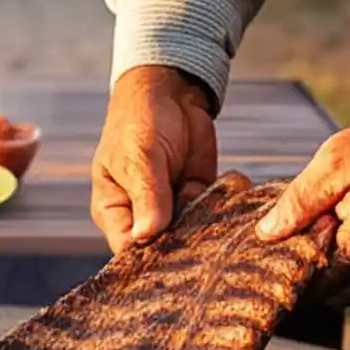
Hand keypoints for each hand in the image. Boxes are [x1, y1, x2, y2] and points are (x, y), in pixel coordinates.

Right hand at [91, 66, 219, 253]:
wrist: (171, 90)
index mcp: (115, 211)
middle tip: (206, 229)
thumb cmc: (139, 120)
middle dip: (186, 243)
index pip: (128, 250)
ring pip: (194, 232)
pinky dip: (228, 200)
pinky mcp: (200, 196)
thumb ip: (147, 195)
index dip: (148, 259)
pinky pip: (216, 211)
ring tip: (221, 197)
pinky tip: (235, 185)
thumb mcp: (139, 157)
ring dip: (212, 219)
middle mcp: (143, 216)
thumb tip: (147, 234)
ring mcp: (173, 208)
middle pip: (164, 248)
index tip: (174, 255)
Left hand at [255, 101, 349, 306]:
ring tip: (322, 236)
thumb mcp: (336, 161)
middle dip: (308, 277)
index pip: (309, 283)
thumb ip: (298, 201)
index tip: (271, 256)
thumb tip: (265, 234)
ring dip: (333, 275)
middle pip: (329, 296)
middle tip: (293, 246)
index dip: (287, 271)